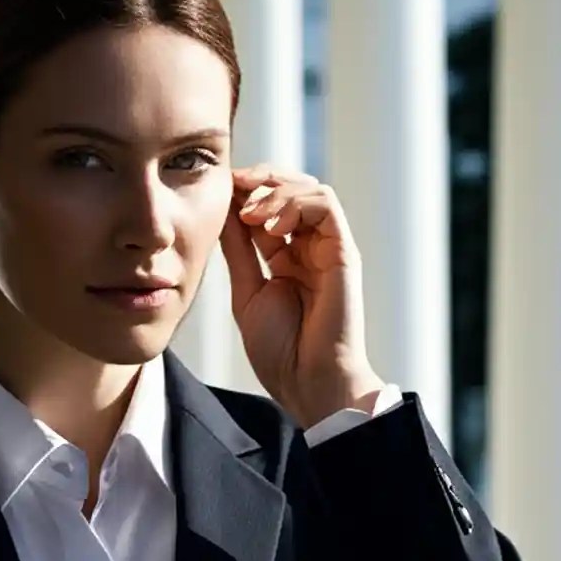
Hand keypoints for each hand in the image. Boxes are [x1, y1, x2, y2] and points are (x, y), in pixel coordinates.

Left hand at [219, 165, 385, 428]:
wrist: (307, 383)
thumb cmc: (280, 350)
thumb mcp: (246, 290)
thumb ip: (239, 250)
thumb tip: (223, 211)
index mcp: (284, 257)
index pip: (268, 205)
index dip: (244, 191)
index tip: (218, 191)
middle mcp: (309, 247)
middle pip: (292, 187)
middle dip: (261, 178)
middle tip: (233, 185)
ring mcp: (328, 248)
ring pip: (310, 188)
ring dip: (276, 190)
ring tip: (251, 213)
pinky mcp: (343, 252)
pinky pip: (326, 205)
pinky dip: (297, 203)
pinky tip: (271, 225)